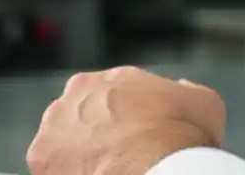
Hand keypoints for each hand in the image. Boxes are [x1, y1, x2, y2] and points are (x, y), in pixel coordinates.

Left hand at [26, 66, 225, 174]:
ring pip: (63, 142)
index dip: (125, 123)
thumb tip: (181, 90)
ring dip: (78, 157)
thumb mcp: (203, 103)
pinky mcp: (41, 157)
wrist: (160, 172)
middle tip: (119, 161)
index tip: (136, 142)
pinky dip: (66, 174)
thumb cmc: (181, 140)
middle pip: (83, 118)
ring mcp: (55, 126)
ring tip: (103, 173)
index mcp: (112, 79)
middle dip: (97, 138)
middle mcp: (77, 94)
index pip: (112, 98)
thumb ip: (185, 91)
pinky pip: (50, 168)